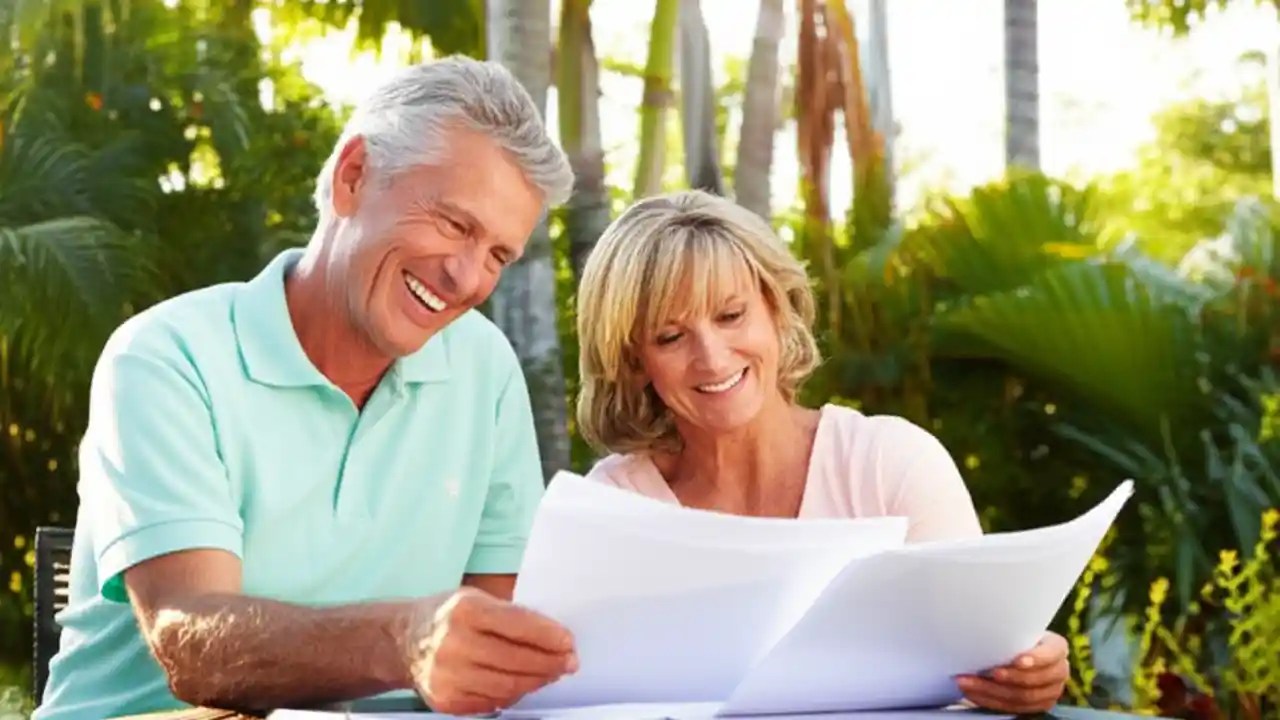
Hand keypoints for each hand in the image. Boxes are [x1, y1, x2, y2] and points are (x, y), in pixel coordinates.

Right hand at [404, 587, 577, 714]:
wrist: (403, 641)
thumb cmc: (448, 616)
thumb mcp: (475, 598)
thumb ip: (511, 616)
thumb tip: (554, 638)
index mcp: (464, 610)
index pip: (517, 625)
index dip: (548, 636)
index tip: (569, 642)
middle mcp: (453, 644)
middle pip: (515, 660)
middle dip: (550, 662)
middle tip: (569, 662)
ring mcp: (448, 676)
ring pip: (507, 685)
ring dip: (537, 680)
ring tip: (552, 673)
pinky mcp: (446, 700)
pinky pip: (492, 702)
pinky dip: (514, 693)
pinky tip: (525, 683)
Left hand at [955, 632, 1068, 713]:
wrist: (1020, 648)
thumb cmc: (1015, 633)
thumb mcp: (1018, 627)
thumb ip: (1010, 631)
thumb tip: (986, 628)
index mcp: (1058, 647)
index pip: (1051, 653)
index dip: (1036, 658)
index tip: (1017, 660)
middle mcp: (1060, 671)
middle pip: (1035, 679)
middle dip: (1010, 677)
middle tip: (988, 672)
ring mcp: (1051, 691)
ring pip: (1023, 697)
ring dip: (992, 690)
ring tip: (969, 682)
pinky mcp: (1038, 705)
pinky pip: (1014, 708)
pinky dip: (990, 700)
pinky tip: (973, 693)